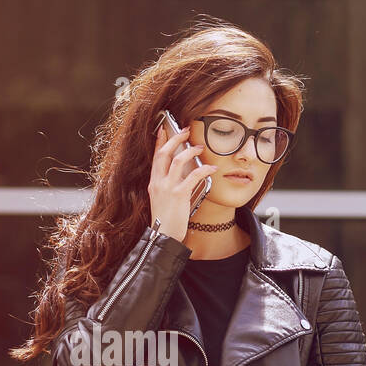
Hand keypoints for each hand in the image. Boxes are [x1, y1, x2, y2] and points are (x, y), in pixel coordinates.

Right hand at [148, 123, 216, 242]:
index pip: (155, 157)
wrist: (163, 236)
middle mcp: (158, 182)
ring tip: (200, 147)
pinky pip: (193, 175)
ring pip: (178, 160)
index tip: (164, 129)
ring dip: (191, 150)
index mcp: (153, 183)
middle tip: (186, 131)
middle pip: (164, 153)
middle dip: (176, 138)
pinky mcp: (179, 194)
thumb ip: (168, 186)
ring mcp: (168, 187)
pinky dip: (204, 169)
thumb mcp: (162, 200)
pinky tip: (212, 168)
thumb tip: (182, 175)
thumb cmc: (165, 221)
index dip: (160, 141)